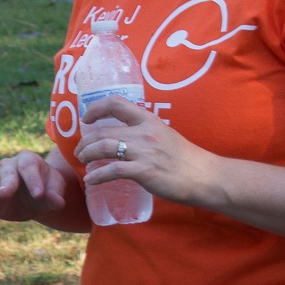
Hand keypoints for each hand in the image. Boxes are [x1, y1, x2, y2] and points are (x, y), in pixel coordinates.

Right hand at [0, 146, 73, 223]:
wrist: (37, 197)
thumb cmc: (47, 187)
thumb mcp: (56, 189)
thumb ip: (56, 195)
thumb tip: (57, 203)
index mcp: (27, 160)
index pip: (28, 167)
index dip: (33, 180)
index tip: (39, 194)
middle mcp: (9, 166)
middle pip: (7, 173)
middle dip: (8, 183)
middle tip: (6, 193)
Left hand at [72, 96, 216, 204]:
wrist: (205, 176)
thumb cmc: (185, 159)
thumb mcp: (165, 136)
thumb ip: (145, 134)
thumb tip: (125, 139)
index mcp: (149, 120)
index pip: (116, 103)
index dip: (96, 108)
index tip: (86, 118)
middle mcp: (144, 132)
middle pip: (102, 131)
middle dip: (85, 142)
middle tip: (80, 151)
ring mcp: (143, 152)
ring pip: (102, 147)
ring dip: (86, 155)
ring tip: (82, 162)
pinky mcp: (143, 171)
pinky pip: (112, 170)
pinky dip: (97, 176)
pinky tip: (91, 180)